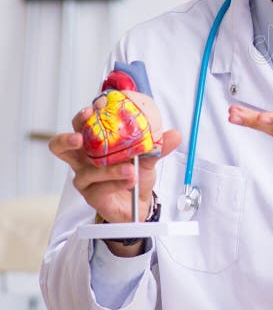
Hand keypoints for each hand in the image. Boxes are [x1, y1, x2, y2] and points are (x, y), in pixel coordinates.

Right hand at [49, 107, 180, 255]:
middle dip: (68, 138)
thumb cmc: (135, 174)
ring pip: (86, 171)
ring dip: (109, 169)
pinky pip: (101, 188)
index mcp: (94, 142)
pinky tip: (130, 180)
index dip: (84, 115)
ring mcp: (85, 178)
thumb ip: (158, 145)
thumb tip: (174, 135)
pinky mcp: (91, 195)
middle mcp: (84, 159)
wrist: (139, 203)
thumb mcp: (148, 156)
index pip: (81, 124)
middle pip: (61, 146)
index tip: (96, 106)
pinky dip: (117, 182)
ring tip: (130, 168)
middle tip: (81, 136)